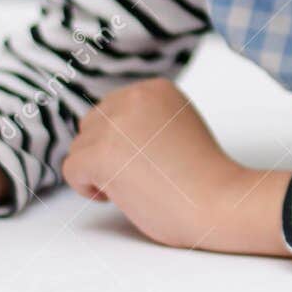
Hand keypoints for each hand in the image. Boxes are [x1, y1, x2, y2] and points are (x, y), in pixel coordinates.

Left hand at [61, 77, 289, 254]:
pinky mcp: (101, 154)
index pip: (112, 110)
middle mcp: (133, 97)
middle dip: (106, 152)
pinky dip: (86, 187)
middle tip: (139, 175)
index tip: (147, 160)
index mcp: (155, 89)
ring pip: (80, 147)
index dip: (122, 141)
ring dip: (98, 171)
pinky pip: (71, 168)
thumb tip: (106, 133)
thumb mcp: (177, 127)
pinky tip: (115, 194)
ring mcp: (115, 125)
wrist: (219, 202)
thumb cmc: (203, 177)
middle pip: (92, 125)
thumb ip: (146, 120)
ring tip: (133, 185)